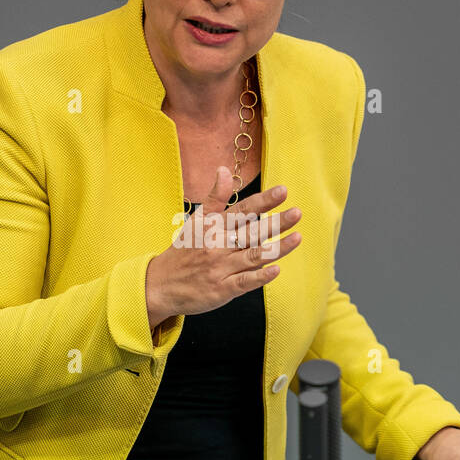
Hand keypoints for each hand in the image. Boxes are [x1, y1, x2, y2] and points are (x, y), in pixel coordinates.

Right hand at [147, 166, 302, 326]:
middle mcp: (218, 246)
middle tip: (297, 213)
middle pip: (252, 232)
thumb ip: (214, 197)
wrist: (161, 285)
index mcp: (214, 227)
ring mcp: (221, 268)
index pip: (243, 211)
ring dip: (276, 248)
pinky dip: (259, 277)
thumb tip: (223, 169)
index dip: (263, 201)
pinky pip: (244, 282)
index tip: (283, 191)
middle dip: (276, 222)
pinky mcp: (222, 289)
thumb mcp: (196, 221)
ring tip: (297, 238)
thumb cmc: (183, 251)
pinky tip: (276, 270)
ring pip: (253, 256)